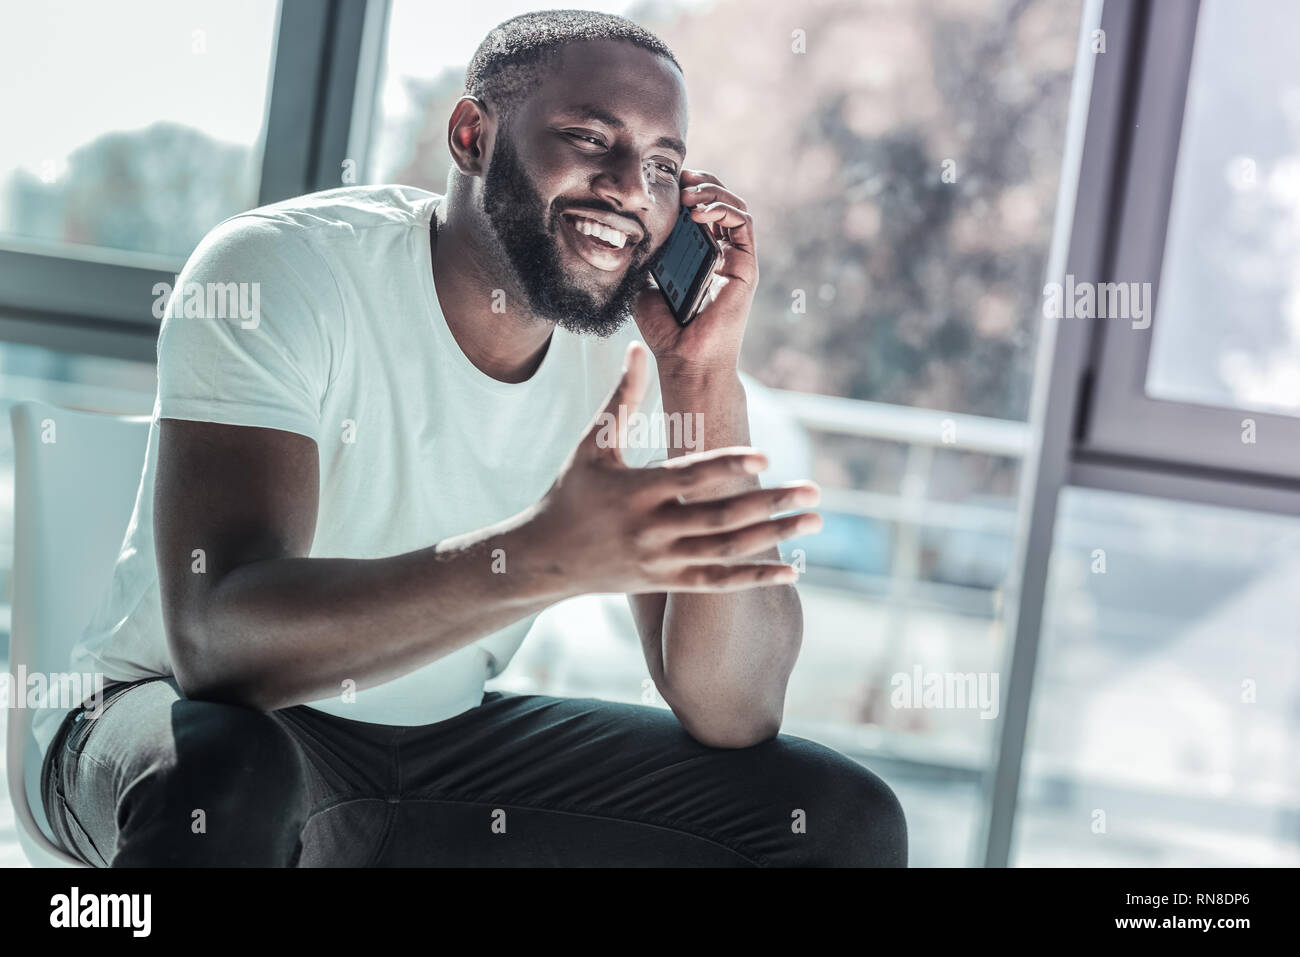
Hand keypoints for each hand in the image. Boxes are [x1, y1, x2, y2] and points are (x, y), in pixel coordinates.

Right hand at [529, 342, 820, 593]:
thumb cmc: (570, 491)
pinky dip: (754, 577)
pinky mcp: (666, 582)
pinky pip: (717, 585)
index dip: (730, 465)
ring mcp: (661, 560)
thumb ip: (620, 398)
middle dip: (770, 503)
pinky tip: (791, 571)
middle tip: (814, 491)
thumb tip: (636, 347)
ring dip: (774, 536)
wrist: (545, 557)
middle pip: (721, 517)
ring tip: (814, 521)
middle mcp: (652, 528)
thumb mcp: (591, 444)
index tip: (768, 455)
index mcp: (636, 490)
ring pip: (726, 551)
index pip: (691, 477)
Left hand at [632, 168, 757, 377]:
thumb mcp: (644, 284)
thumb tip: (633, 230)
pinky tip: (698, 211)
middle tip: (680, 177)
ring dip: (713, 191)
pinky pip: (743, 226)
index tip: (667, 181)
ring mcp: (736, 261)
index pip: (701, 211)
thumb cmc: (664, 331)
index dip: (689, 190)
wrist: (683, 358)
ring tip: (688, 192)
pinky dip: (723, 209)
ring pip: (736, 208)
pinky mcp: (746, 268)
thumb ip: (646, 258)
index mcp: (700, 257)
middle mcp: (721, 256)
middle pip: (722, 203)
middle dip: (703, 182)